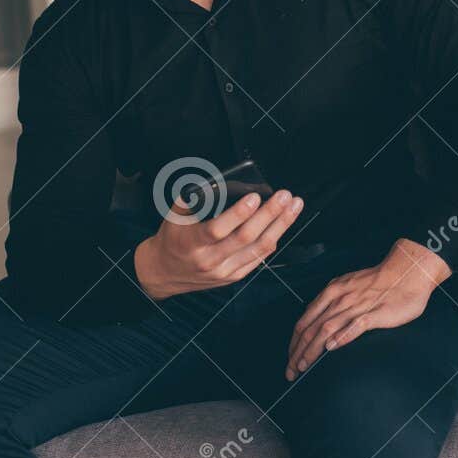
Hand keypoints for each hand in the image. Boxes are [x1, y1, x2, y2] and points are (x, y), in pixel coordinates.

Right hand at [135, 189, 303, 299]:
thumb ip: (194, 197)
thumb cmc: (172, 238)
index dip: (238, 213)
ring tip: (293, 206)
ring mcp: (224, 271)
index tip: (254, 197)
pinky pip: (259, 258)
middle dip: (269, 214)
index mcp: (192, 242)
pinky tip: (282, 224)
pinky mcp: (234, 276)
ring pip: (259, 249)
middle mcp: (209, 259)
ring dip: (280, 225)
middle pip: (246, 238)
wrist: (164, 271)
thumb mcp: (174, 215)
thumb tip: (219, 181)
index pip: (218, 229)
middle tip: (284, 197)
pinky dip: (273, 238)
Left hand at [285, 239, 449, 380]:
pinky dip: (340, 338)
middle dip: (297, 352)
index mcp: (331, 293)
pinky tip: (331, 349)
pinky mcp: (373, 313)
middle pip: (310, 329)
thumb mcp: (348, 286)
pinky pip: (354, 326)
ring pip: (325, 330)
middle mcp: (339, 300)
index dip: (294, 342)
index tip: (290, 358)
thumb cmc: (380, 281)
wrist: (407, 271)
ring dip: (312, 350)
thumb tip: (320, 323)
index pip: (304, 321)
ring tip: (303, 366)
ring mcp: (355, 306)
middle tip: (290, 371)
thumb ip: (334, 303)